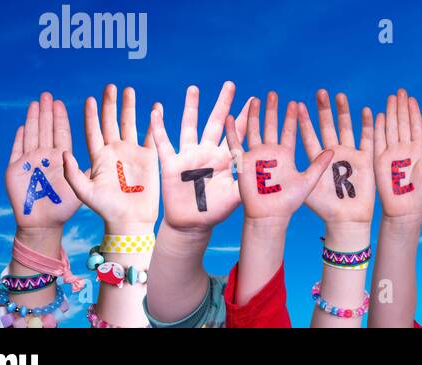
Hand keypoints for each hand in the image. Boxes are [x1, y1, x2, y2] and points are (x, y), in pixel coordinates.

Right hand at [6, 92, 82, 228]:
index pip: (61, 133)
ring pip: (31, 135)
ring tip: (35, 103)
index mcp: (61, 158)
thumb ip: (84, 170)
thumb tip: (100, 153)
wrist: (43, 223)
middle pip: (45, 130)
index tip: (61, 102)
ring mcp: (29, 162)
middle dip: (46, 112)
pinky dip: (19, 139)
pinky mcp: (14, 170)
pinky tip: (22, 126)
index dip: (60, 118)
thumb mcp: (80, 187)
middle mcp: (45, 157)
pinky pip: (17, 150)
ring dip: (33, 119)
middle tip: (47, 94)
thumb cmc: (63, 207)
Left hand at [63, 85, 159, 233]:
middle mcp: (114, 151)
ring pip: (130, 124)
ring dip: (129, 107)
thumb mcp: (84, 192)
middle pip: (111, 122)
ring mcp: (132, 153)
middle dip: (110, 104)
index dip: (91, 115)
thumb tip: (63, 153)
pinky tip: (155, 108)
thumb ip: (73, 173)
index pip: (93, 130)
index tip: (90, 99)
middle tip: (111, 86)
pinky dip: (153, 122)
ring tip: (128, 91)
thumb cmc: (106, 209)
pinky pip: (151, 135)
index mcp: (98, 157)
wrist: (130, 220)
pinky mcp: (149, 158)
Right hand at [154, 82, 248, 231]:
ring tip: (194, 88)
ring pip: (190, 126)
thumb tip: (265, 172)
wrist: (193, 224)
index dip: (245, 117)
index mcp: (225, 159)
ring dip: (191, 107)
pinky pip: (163, 143)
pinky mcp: (171, 164)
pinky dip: (158, 128)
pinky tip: (157, 111)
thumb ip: (247, 182)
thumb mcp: (236, 196)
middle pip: (216, 122)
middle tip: (230, 84)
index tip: (254, 99)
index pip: (237, 133)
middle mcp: (208, 152)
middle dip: (223, 104)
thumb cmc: (216, 211)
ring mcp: (189, 156)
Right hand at [226, 92, 333, 222]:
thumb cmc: (289, 202)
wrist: (270, 215)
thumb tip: (333, 150)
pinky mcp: (243, 163)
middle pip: (270, 126)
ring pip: (253, 130)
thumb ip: (319, 165)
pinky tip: (230, 117)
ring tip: (254, 100)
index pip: (288, 131)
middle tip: (273, 93)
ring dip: (253, 115)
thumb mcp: (308, 181)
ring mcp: (256, 156)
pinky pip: (236, 144)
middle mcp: (270, 152)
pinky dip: (232, 131)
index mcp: (285, 154)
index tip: (295, 102)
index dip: (291, 117)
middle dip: (272, 110)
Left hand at [299, 89, 375, 223]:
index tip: (297, 104)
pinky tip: (367, 111)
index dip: (304, 121)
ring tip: (339, 96)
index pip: (308, 135)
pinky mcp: (365, 160)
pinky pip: (368, 139)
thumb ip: (300, 170)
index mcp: (317, 159)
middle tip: (320, 92)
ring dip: (343, 112)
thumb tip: (283, 154)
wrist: (347, 220)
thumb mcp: (308, 187)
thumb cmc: (325, 208)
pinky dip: (368, 126)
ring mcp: (349, 155)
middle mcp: (333, 153)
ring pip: (346, 128)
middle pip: (327, 126)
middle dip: (324, 110)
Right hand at [373, 89, 421, 218]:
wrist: (406, 212)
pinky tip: (375, 115)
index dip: (414, 113)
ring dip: (389, 113)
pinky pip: (377, 142)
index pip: (416, 127)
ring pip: (390, 129)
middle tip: (401, 91)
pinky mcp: (379, 162)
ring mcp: (391, 154)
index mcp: (418, 151)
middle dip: (401, 107)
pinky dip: (376, 129)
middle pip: (402, 123)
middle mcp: (404, 150)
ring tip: (390, 98)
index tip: (413, 98)